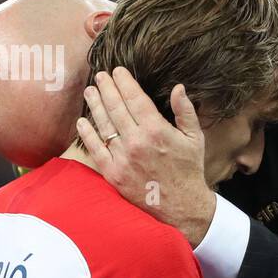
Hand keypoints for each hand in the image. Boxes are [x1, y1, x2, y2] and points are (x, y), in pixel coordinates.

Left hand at [74, 67, 216, 246]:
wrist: (182, 206)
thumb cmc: (189, 170)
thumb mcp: (194, 138)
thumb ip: (185, 111)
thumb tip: (178, 87)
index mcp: (157, 130)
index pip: (135, 98)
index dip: (124, 82)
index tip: (117, 71)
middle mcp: (137, 142)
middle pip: (116, 107)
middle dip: (106, 88)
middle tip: (100, 76)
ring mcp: (123, 158)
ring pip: (104, 125)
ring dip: (95, 105)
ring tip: (90, 91)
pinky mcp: (113, 174)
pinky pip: (95, 150)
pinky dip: (87, 134)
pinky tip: (82, 121)